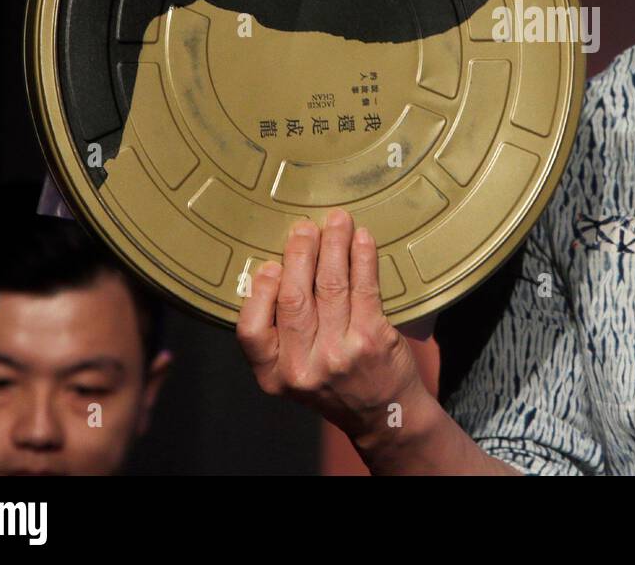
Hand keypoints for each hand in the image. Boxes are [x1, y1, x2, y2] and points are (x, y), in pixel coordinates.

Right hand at [236, 208, 427, 447]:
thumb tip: (277, 269)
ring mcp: (339, 353)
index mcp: (274, 375)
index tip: (269, 264)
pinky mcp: (372, 339)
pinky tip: (361, 239)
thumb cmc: (336, 383)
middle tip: (304, 227)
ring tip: (336, 221)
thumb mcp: (294, 373)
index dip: (258, 292)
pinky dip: (362, 258)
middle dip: (299, 254)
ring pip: (330, 286)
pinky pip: (363, 288)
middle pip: (293, 297)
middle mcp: (303, 367)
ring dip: (333, 245)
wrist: (383, 413)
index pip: (250, 330)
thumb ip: (280, 334)